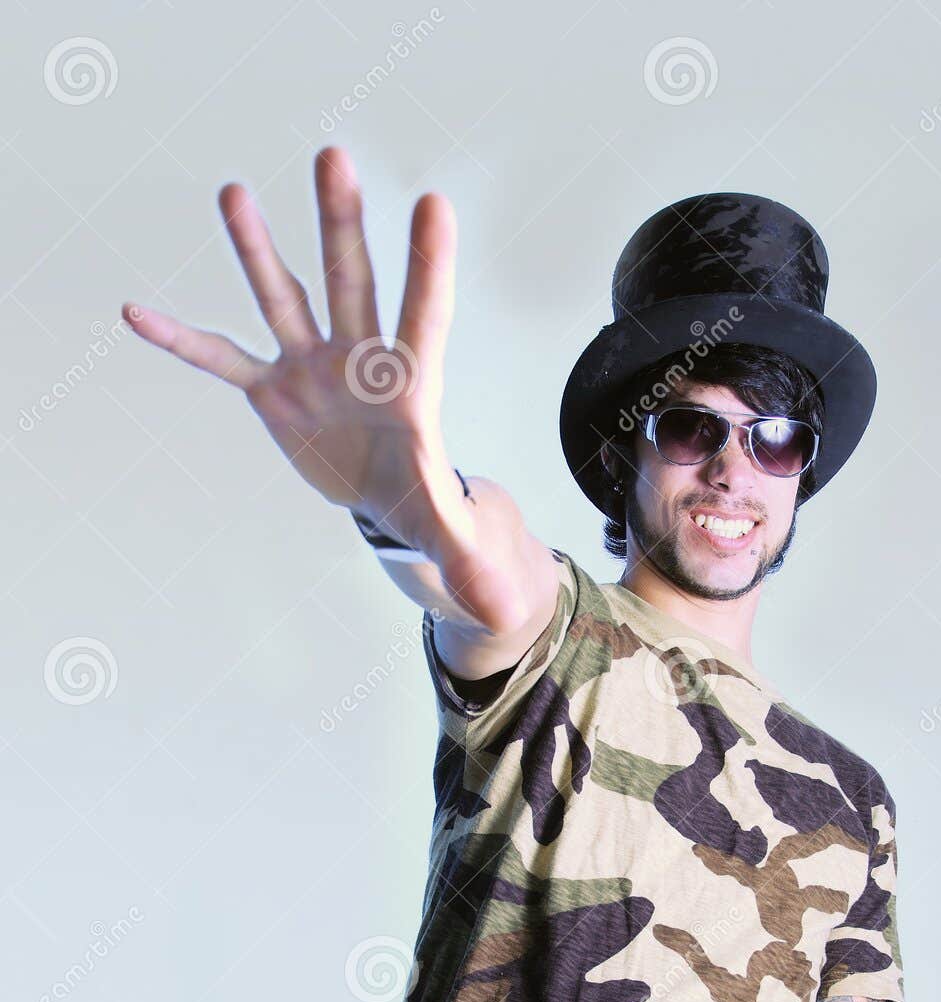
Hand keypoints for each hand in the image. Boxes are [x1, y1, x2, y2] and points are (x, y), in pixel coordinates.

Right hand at [121, 147, 505, 624]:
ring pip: (285, 298)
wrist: (386, 499)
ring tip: (233, 192)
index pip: (424, 317)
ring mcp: (313, 367)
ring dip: (259, 250)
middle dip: (342, 225)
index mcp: (411, 386)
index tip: (433, 204)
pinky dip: (181, 341)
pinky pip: (220, 360)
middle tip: (334, 155)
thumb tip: (498, 602)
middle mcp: (360, 359)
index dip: (429, 266)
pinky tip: (137, 313)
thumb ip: (468, 550)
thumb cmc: (427, 505)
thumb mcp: (452, 533)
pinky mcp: (274, 389)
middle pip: (353, 282)